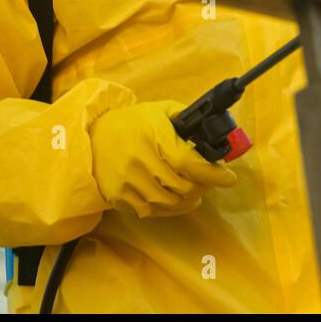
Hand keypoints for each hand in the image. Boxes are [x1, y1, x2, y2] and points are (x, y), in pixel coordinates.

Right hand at [89, 100, 236, 217]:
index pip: (187, 161)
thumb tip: (215, 131)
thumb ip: (187, 119)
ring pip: (170, 202)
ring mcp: (128, 181)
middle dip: (204, 186)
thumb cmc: (133, 123)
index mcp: (153, 134)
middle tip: (211, 181)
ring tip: (196, 190)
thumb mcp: (160, 110)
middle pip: (182, 186)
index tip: (229, 178)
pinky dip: (171, 208)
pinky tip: (177, 199)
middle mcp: (139, 159)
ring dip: (189, 199)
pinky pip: (153, 211)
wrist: (91, 139)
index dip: (212, 173)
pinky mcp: (119, 198)